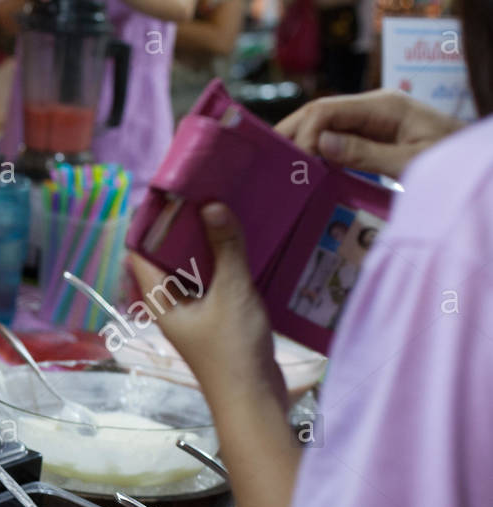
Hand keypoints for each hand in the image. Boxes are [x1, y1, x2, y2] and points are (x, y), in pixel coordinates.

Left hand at [128, 203, 283, 400]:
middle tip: (203, 191)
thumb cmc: (233, 350)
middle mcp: (172, 306)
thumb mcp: (231, 292)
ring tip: (224, 207)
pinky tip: (243, 243)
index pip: (142, 254)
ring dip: (207, 245)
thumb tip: (210, 204)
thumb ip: (225, 248)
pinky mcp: (218, 320)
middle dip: (183, 229)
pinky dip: (224, 263)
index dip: (151, 223)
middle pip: (169, 259)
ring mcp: (195, 314)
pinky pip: (215, 283)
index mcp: (161, 301)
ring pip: (194, 271)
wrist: (254, 400)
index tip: (169, 192)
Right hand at [275, 89, 463, 179]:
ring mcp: (371, 121)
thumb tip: (321, 144)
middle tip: (265, 162)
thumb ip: (366, 154)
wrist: (472, 162)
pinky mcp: (370, 136)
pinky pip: (334, 140)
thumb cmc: (449, 162)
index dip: (303, 135)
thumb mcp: (410, 161)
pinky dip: (314, 154)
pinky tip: (300, 170)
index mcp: (383, 106)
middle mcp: (373, 108)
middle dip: (290, 134)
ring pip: (321, 126)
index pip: (326, 110)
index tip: (294, 166)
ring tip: (275, 168)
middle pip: (318, 113)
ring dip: (298, 144)